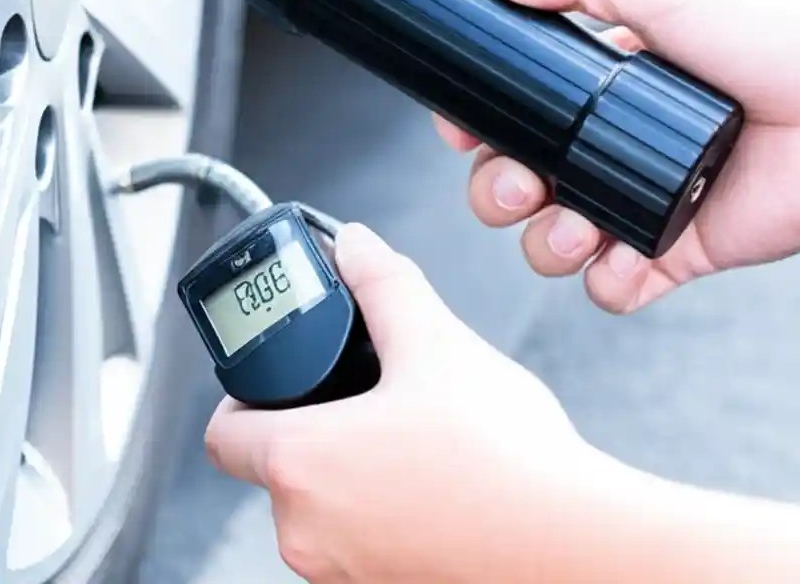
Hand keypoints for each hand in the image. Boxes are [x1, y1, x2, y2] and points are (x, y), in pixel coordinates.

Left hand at [205, 224, 602, 582]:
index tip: (278, 383)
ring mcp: (341, 575)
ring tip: (408, 447)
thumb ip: (384, 284)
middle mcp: (304, 532)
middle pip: (274, 471)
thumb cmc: (508, 462)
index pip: (222, 434)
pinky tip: (432, 493)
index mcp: (298, 465)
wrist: (576, 548)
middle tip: (360, 405)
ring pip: (318, 513)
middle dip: (309, 432)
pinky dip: (380, 520)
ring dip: (346, 479)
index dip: (241, 400)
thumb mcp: (438, 344)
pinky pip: (357, 549)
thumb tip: (356, 247)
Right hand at [442, 0, 799, 312]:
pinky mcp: (677, 252)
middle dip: (498, 194)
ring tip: (575, 225)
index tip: (464, 132)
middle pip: (515, 187)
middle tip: (522, 183)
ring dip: (544, 245)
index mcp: (601, 92)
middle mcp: (613, 150)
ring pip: (552, 244)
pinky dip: (605, 284)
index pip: (513, 120)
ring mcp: (641, 203)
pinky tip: (618, 259)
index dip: (479, 133)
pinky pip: (614, 288)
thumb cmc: (781, 37)